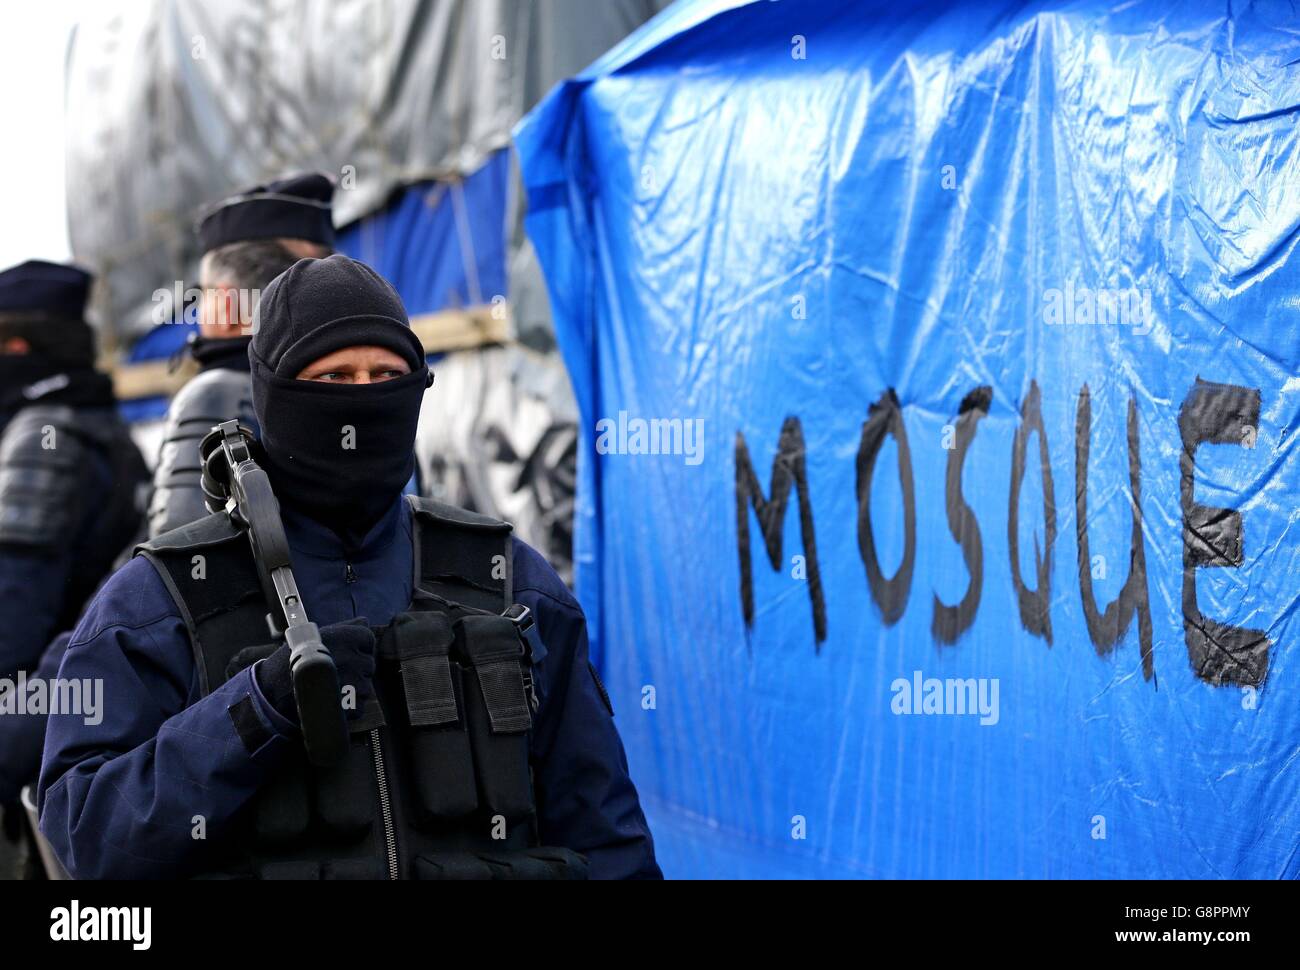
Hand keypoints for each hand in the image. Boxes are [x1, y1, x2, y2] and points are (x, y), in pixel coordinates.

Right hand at [247, 619, 375, 721]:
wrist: (272, 692)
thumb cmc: (291, 662)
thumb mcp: (314, 636)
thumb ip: (344, 627)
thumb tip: (366, 621)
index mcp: (344, 637)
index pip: (369, 639)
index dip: (359, 647)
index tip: (347, 654)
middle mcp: (351, 657)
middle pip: (369, 663)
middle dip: (356, 669)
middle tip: (335, 673)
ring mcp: (353, 682)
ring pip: (366, 686)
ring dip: (353, 689)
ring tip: (331, 687)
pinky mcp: (350, 705)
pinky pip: (360, 705)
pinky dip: (349, 707)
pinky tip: (331, 700)